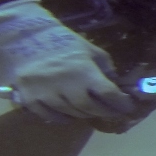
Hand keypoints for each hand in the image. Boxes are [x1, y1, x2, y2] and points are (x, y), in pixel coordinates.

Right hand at [0, 0, 133, 121]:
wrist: (28, 38)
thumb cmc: (64, 43)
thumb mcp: (91, 51)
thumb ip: (105, 69)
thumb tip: (116, 87)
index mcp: (84, 70)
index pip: (108, 94)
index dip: (121, 103)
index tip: (127, 107)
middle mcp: (66, 84)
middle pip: (91, 108)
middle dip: (104, 111)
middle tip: (111, 111)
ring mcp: (46, 93)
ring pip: (71, 113)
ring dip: (84, 114)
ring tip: (90, 110)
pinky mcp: (29, 99)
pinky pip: (50, 116)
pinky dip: (62, 118)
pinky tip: (69, 113)